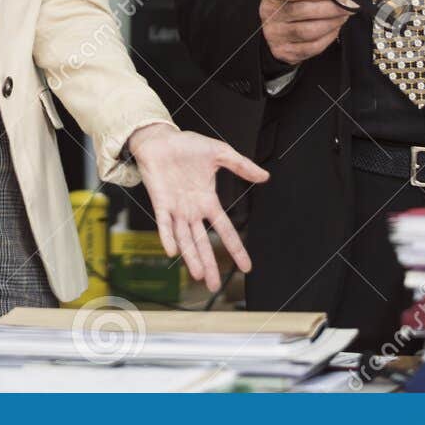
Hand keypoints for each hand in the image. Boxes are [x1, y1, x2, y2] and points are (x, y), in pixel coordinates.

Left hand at [125, 123, 269, 292]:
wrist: (159, 138)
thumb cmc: (186, 146)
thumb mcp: (219, 153)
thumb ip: (241, 165)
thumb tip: (265, 176)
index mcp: (207, 200)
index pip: (224, 229)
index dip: (235, 247)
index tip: (245, 267)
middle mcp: (191, 209)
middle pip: (202, 242)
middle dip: (209, 264)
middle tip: (214, 286)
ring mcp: (175, 208)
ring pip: (185, 238)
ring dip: (191, 257)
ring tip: (199, 276)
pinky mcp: (159, 201)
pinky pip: (164, 223)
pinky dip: (167, 236)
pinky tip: (172, 250)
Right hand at [260, 0, 353, 66]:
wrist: (277, 22)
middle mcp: (269, 13)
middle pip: (303, 11)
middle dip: (331, 7)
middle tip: (348, 4)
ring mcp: (275, 34)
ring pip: (309, 31)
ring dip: (332, 22)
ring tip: (343, 15)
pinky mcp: (284, 51)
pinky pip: (312, 47)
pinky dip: (329, 37)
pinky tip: (334, 27)